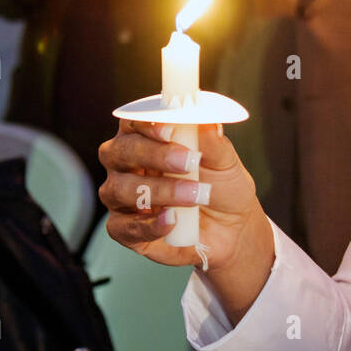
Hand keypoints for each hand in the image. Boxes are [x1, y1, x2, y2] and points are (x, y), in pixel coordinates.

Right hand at [99, 119, 266, 266]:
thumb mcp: (225, 163)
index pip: (132, 121)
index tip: (171, 129)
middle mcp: (125, 164)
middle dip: (153, 155)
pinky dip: (149, 224)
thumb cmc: (221, 187)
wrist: (231, 230)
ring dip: (160, 191)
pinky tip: (173, 220)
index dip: (147, 124)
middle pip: (118, 151)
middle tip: (189, 162)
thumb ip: (213, 142)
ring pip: (120, 189)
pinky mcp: (123, 229)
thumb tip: (207, 120)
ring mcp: (120, 197)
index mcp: (145, 137)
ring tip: (195, 196)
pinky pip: (123, 227)